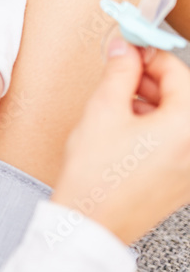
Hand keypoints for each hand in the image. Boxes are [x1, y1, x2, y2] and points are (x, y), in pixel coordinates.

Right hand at [51, 40, 189, 243]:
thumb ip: (119, 73)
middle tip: (119, 72)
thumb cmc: (96, 175)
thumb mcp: (103, 112)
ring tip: (116, 103)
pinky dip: (155, 125)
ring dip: (151, 102)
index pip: (177, 72)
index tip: (129, 48)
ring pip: (178, 117)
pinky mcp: (182, 179)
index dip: (149, 55)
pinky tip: (124, 128)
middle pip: (181, 95)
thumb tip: (124, 49)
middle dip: (150, 79)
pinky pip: (177, 139)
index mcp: (186, 126)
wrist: (90, 223)